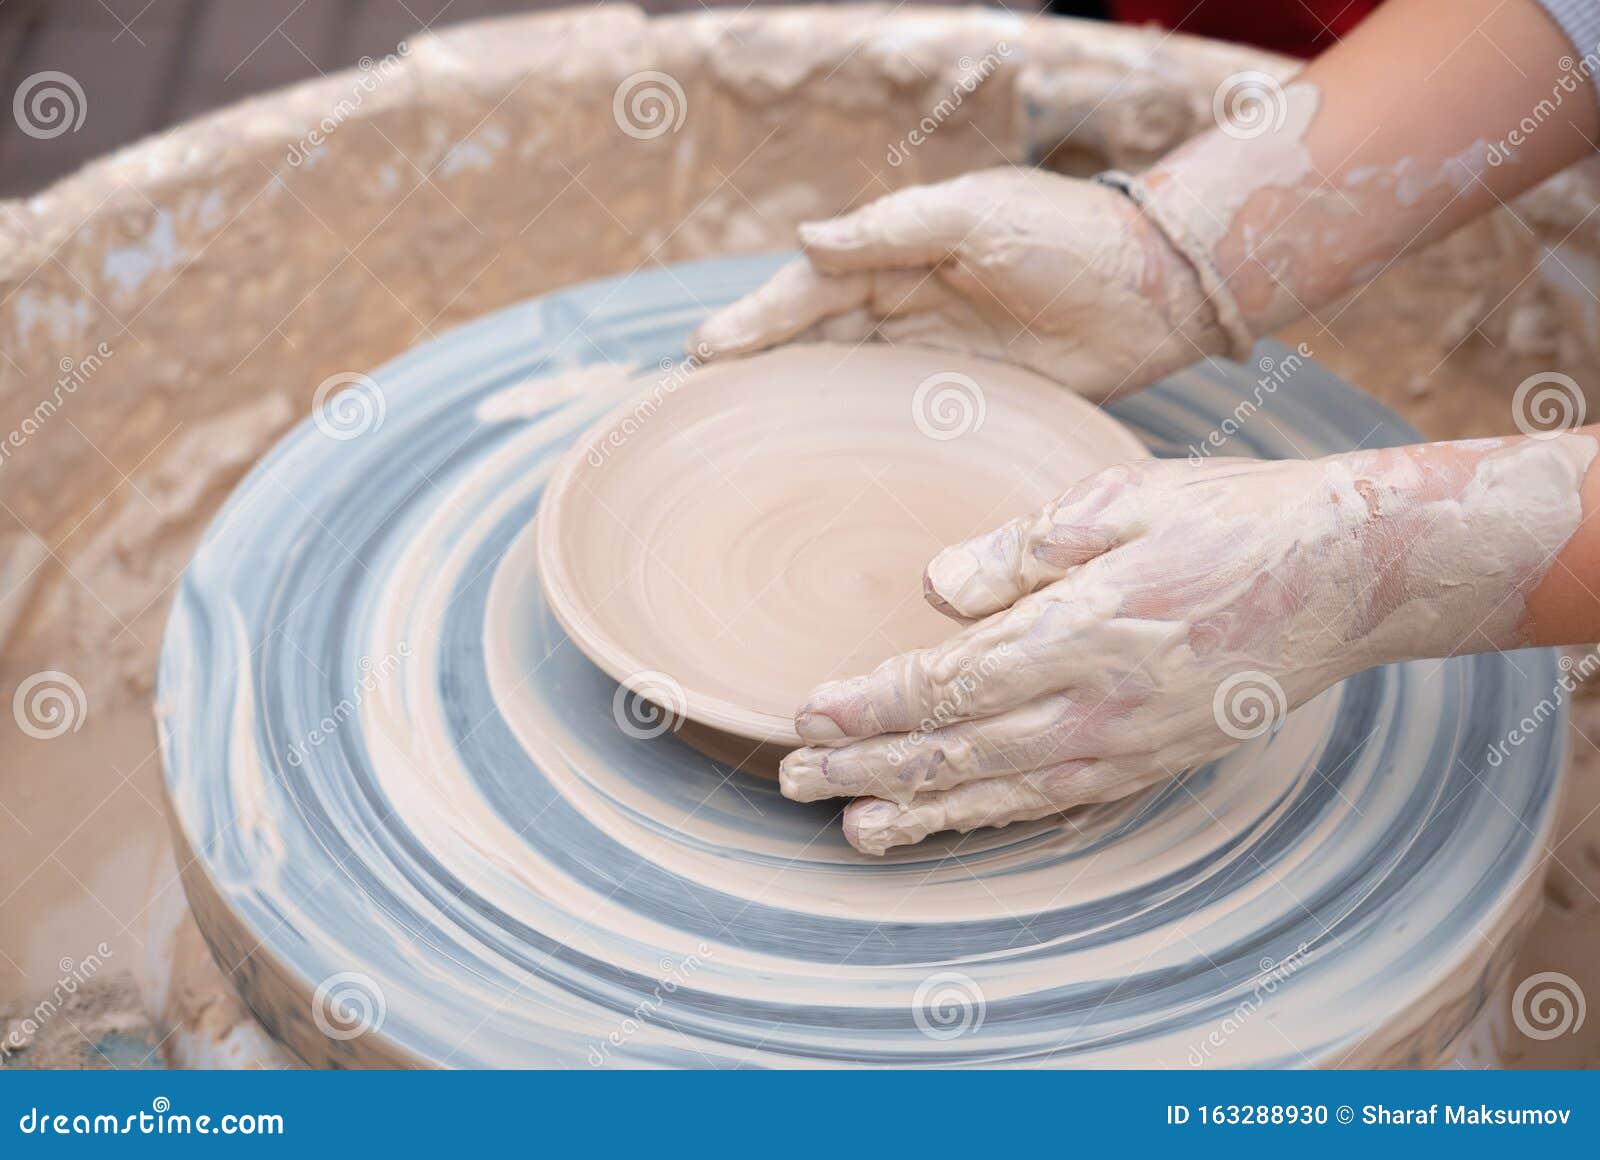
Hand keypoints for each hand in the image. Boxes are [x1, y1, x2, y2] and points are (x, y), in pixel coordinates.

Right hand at [690, 168, 1226, 401]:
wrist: (1154, 294)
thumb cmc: (1068, 237)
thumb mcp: (977, 216)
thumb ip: (892, 230)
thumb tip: (806, 238)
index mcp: (899, 254)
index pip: (811, 289)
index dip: (757, 320)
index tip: (707, 351)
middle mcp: (904, 305)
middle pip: (813, 340)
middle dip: (756, 367)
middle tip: (699, 407)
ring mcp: (929, 357)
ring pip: (843, 384)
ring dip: (793, 407)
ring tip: (735, 440)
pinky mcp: (961, 401)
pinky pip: (892, 421)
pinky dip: (851, 438)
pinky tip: (817, 463)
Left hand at [778, 437, 1593, 854]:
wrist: (1348, 575)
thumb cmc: (1233, 520)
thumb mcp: (1125, 500)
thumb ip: (1023, 548)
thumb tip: (936, 587)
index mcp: (1083, 631)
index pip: (948, 685)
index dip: (869, 706)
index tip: (804, 714)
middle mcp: (1100, 706)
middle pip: (957, 750)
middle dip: (868, 766)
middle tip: (792, 779)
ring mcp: (1129, 746)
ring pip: (1000, 791)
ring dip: (919, 810)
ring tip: (852, 827)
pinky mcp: (1153, 761)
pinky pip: (1055, 800)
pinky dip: (993, 816)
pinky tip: (951, 820)